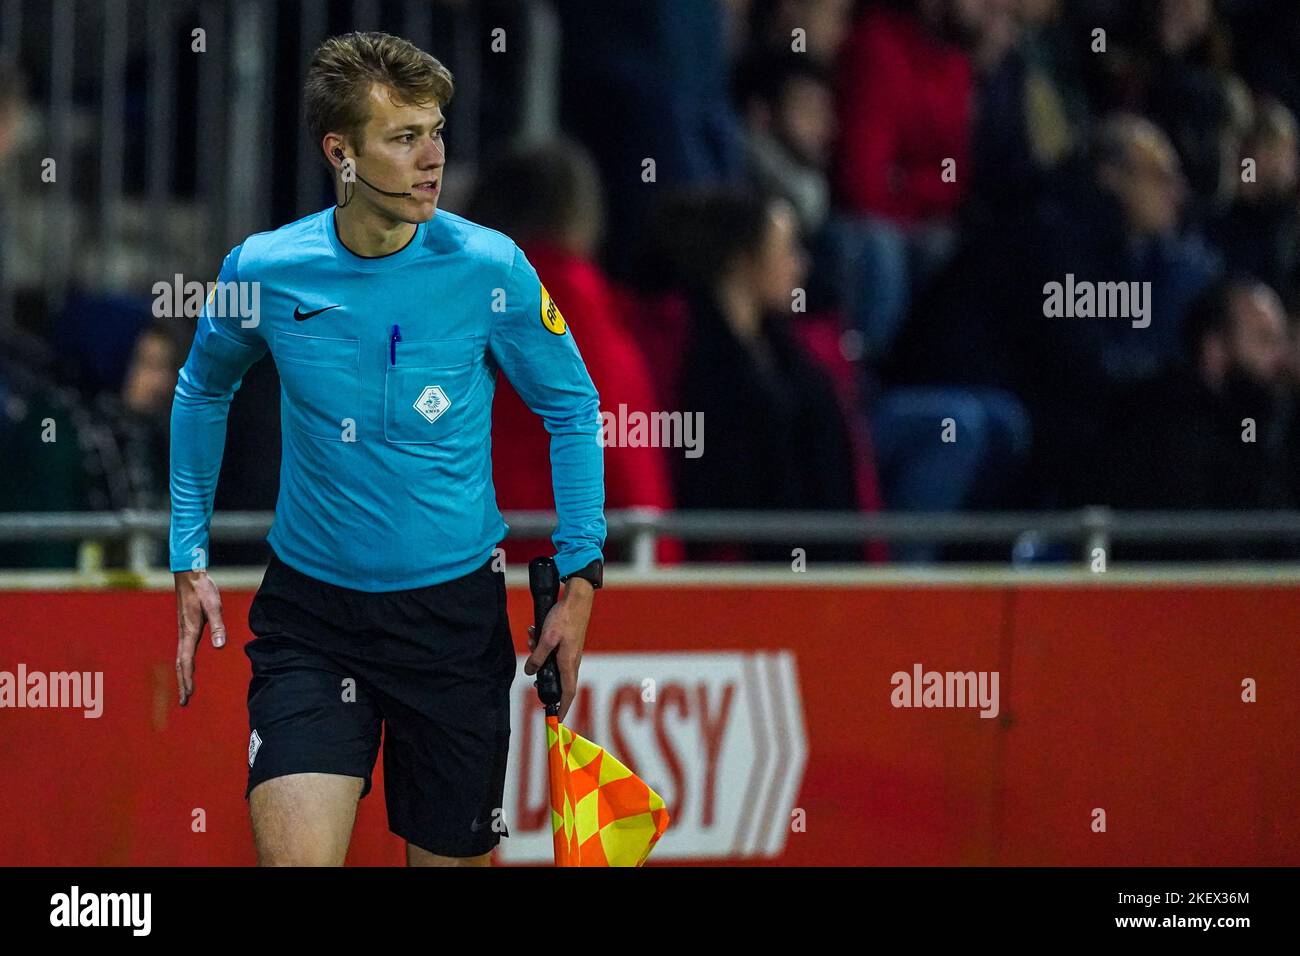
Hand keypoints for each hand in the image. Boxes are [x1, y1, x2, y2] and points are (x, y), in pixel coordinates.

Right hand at [174, 570, 226, 706]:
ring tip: (185, 690)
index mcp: (190, 632)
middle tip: (184, 702)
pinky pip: (183, 651)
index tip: (189, 694)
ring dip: (183, 675)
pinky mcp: (186, 627)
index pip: (187, 662)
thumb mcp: (214, 606)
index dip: (188, 679)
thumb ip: (218, 626)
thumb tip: (219, 647)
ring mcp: (184, 631)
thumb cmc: (203, 590)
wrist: (189, 576)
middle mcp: (184, 634)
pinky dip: (184, 664)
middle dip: (183, 683)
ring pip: (181, 659)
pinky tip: (188, 667)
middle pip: (181, 664)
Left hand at [523, 578, 593, 722]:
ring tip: (531, 642)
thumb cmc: (564, 617)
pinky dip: (543, 649)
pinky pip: (554, 654)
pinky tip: (534, 634)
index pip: (568, 692)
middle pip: (561, 682)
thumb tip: (530, 672)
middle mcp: (572, 661)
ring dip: (540, 659)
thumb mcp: (547, 638)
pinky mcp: (569, 645)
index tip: (556, 719)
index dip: (563, 707)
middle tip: (535, 683)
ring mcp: (571, 653)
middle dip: (546, 684)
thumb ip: (538, 656)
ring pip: (554, 665)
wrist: (578, 599)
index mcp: (569, 662)